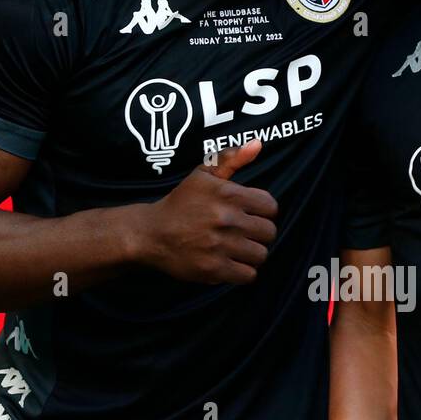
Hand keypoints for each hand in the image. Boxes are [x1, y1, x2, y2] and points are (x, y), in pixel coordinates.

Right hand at [138, 139, 277, 283]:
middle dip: (259, 234)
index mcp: (228, 194)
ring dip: (251, 254)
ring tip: (237, 250)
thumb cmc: (180, 203)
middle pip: (269, 232)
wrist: (150, 233)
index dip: (263, 212)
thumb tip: (258, 143)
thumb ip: (231, 158)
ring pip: (261, 255)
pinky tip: (231, 263)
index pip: (270, 207)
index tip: (250, 216)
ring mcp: (220, 245)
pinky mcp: (213, 269)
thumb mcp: (203, 175)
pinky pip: (248, 275)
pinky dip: (242, 272)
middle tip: (244, 234)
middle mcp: (226, 219)